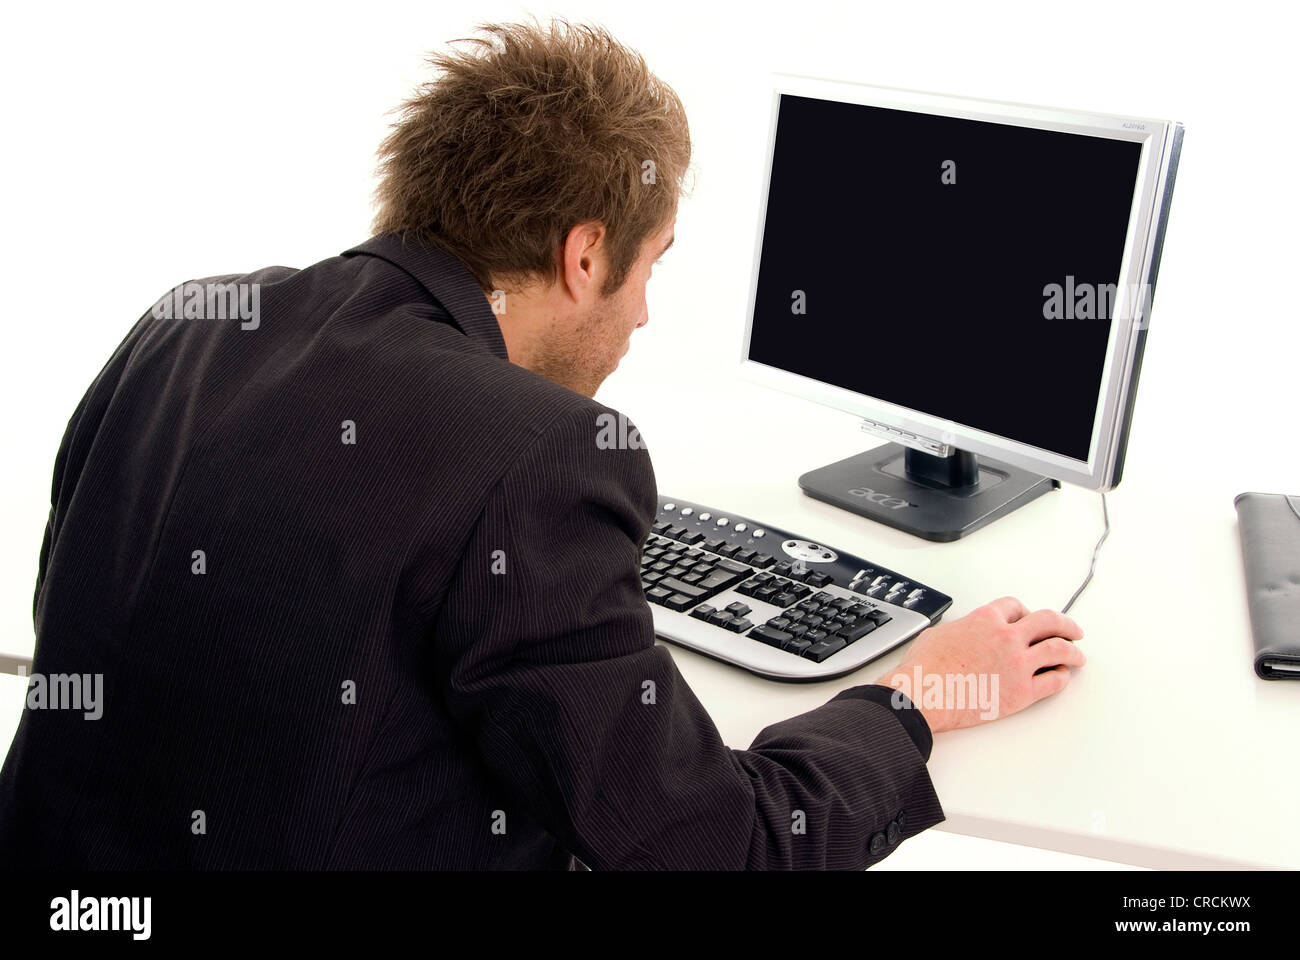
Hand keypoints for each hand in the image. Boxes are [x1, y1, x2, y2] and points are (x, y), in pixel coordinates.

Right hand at [875, 596, 1084, 733]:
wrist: (924, 695)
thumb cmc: (925, 669)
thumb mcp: (939, 633)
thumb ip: (960, 629)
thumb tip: (962, 634)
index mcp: (986, 619)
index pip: (1016, 606)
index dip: (1025, 612)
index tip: (1029, 619)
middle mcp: (1007, 637)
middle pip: (1048, 621)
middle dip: (1064, 624)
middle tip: (1071, 630)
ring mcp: (1018, 664)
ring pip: (1059, 649)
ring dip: (1073, 650)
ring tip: (1078, 654)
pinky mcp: (1022, 692)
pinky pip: (1054, 681)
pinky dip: (1062, 677)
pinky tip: (1062, 676)